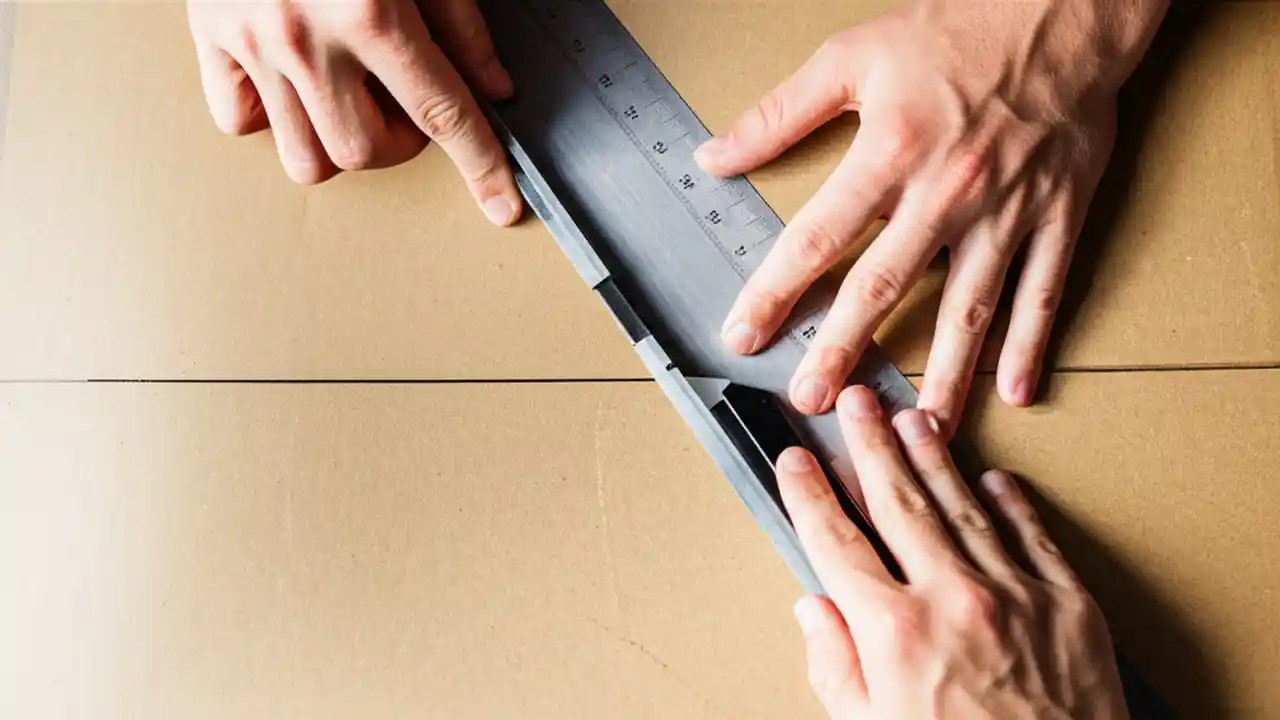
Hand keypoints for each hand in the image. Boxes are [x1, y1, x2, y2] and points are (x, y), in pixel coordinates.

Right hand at [187, 0, 522, 224]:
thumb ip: (460, 23)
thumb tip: (492, 87)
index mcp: (370, 12)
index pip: (443, 112)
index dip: (480, 164)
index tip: (501, 203)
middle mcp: (306, 37)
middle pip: (364, 151)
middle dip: (400, 141)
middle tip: (403, 99)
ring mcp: (250, 42)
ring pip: (304, 156)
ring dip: (341, 142)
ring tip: (351, 96)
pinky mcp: (209, 35)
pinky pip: (238, 119)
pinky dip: (272, 117)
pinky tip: (295, 84)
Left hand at [698, 1, 1167, 432]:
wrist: (1063, 9)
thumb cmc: (956, 28)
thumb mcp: (852, 56)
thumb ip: (779, 114)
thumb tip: (714, 157)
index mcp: (891, 151)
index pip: (817, 238)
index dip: (775, 293)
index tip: (744, 335)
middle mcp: (947, 192)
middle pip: (884, 287)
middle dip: (842, 349)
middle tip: (813, 401)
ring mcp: (1007, 211)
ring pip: (967, 308)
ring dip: (939, 374)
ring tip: (915, 432)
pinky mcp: (1057, 217)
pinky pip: (1043, 292)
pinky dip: (1028, 345)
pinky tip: (1012, 391)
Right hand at [776, 387, 1124, 718]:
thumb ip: (836, 667)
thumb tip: (814, 612)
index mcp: (893, 634)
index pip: (835, 542)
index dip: (809, 495)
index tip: (795, 463)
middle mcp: (952, 600)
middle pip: (897, 503)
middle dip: (869, 446)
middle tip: (855, 404)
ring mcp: (1016, 595)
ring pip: (963, 505)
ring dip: (932, 457)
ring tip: (912, 420)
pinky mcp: (1069, 606)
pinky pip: (1033, 537)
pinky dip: (1010, 503)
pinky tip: (992, 478)